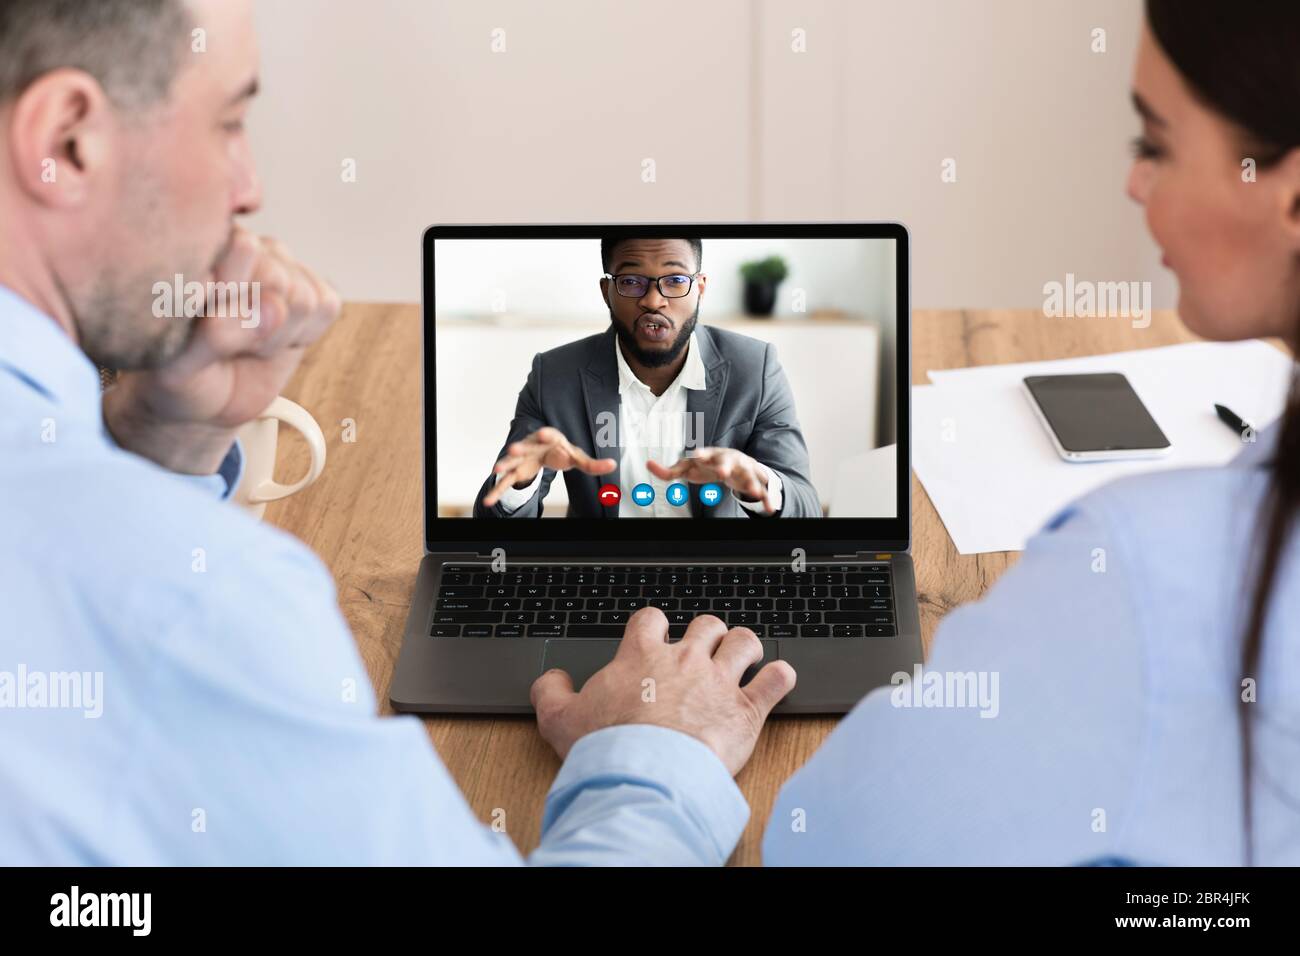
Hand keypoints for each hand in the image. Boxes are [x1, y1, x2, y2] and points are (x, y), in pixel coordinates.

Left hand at [103, 227, 342, 474]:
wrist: (208, 399)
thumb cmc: (185, 377)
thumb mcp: (183, 365)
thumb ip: (218, 335)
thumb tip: (273, 307)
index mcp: (198, 249)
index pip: (240, 251)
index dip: (231, 299)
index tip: (205, 324)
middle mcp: (242, 244)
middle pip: (275, 279)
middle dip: (254, 326)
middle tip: (227, 344)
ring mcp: (281, 264)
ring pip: (302, 297)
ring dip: (276, 337)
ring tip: (247, 345)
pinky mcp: (313, 288)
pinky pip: (327, 306)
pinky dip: (304, 336)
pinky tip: (276, 341)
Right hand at [480, 426, 615, 506]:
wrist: (545, 451)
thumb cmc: (562, 452)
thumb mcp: (578, 457)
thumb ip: (593, 464)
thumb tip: (612, 465)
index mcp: (550, 440)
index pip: (549, 435)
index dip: (546, 435)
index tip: (545, 434)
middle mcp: (532, 446)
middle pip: (526, 446)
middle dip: (520, 448)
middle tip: (514, 448)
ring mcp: (521, 459)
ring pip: (512, 461)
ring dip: (504, 464)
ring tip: (497, 469)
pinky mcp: (515, 472)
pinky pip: (505, 482)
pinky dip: (497, 491)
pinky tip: (489, 501)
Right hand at [531, 607, 796, 775]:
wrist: (647, 774)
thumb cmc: (606, 747)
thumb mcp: (558, 719)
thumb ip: (551, 692)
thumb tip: (552, 680)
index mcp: (641, 656)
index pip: (651, 619)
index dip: (655, 624)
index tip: (656, 634)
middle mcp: (684, 660)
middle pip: (705, 624)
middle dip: (707, 632)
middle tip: (704, 648)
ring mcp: (719, 681)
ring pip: (743, 642)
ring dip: (745, 646)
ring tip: (744, 656)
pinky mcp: (746, 710)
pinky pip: (775, 681)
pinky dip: (780, 678)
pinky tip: (778, 679)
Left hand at [648, 447, 775, 513]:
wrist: (737, 464)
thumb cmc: (708, 466)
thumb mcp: (689, 468)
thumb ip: (669, 470)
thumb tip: (649, 465)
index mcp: (712, 456)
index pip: (705, 454)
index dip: (702, 455)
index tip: (698, 455)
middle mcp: (729, 460)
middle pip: (727, 461)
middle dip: (725, 466)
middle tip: (723, 473)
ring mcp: (743, 469)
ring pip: (748, 475)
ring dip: (750, 482)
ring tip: (752, 491)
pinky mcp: (754, 480)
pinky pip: (762, 490)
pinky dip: (767, 499)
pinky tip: (770, 509)